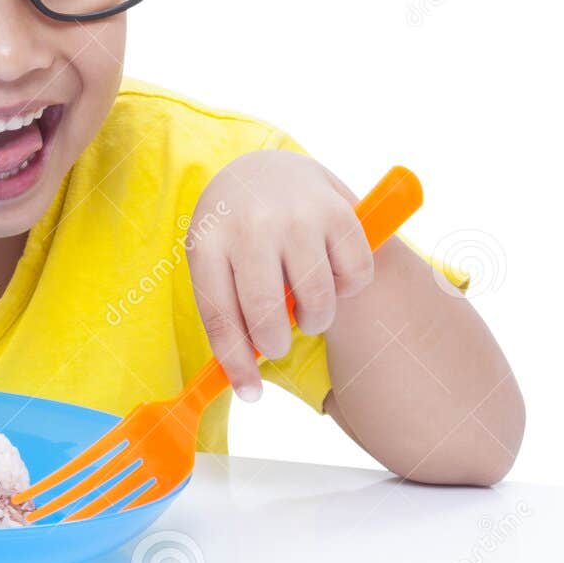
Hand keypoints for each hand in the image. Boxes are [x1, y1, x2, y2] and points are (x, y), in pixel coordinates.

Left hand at [186, 151, 374, 400]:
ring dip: (315, 319)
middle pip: (266, 312)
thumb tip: (247, 381)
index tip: (251, 393)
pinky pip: (354, 277)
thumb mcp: (215, 258)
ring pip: (316, 300)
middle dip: (276, 343)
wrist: (265, 169)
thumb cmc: (236, 231)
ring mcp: (297, 215)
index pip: (219, 315)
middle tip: (279, 342)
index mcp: (209, 239)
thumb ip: (226, 309)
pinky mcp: (338, 211)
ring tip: (306, 306)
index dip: (236, 363)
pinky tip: (330, 274)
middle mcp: (251, 223)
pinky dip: (348, 290)